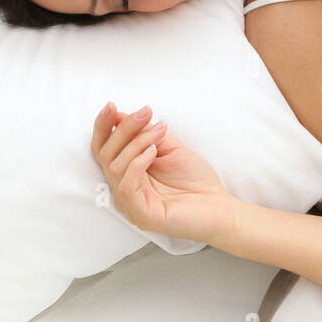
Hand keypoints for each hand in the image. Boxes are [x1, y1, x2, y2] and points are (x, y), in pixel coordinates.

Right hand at [91, 102, 236, 245]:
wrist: (219, 207)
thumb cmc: (196, 181)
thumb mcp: (168, 149)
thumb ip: (146, 135)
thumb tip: (121, 116)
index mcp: (127, 174)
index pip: (103, 149)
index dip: (103, 127)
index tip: (112, 106)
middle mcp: (123, 189)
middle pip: (106, 155)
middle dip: (124, 128)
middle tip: (145, 113)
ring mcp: (130, 203)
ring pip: (116, 167)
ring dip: (137, 141)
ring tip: (159, 131)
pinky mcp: (141, 215)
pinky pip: (127, 185)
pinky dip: (137, 163)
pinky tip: (153, 151)